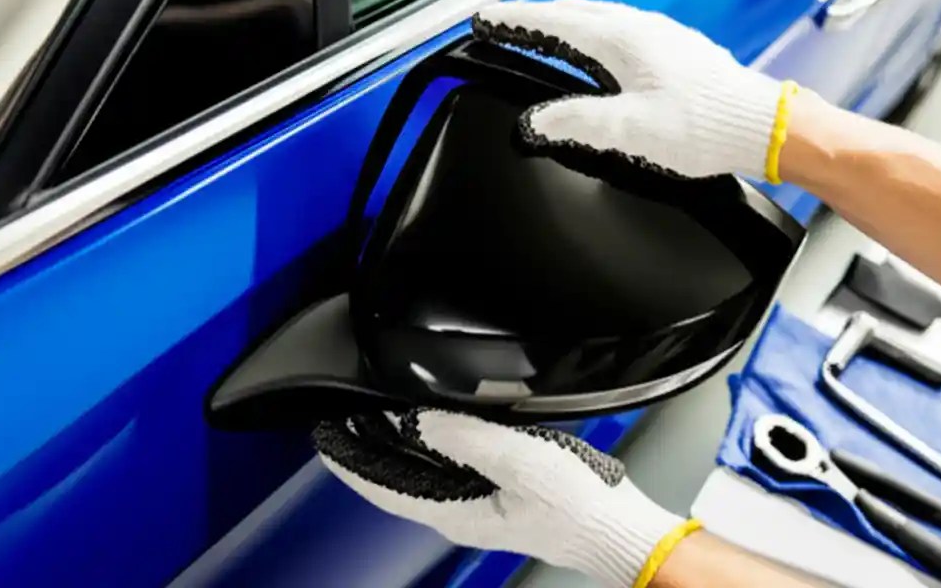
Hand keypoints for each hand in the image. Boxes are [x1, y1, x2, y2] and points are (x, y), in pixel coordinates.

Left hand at [313, 409, 687, 587]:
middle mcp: (459, 510)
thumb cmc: (578, 506)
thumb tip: (420, 420)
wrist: (617, 527)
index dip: (348, 460)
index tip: (322, 437)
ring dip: (394, 442)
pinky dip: (430, 442)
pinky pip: (450, 464)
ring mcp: (479, 502)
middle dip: (365, 447)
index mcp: (454, 511)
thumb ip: (468, 439)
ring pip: (420, 470)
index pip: (382, 486)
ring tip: (372, 414)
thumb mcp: (520, 463)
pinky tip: (435, 423)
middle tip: (340, 416)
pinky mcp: (500, 491)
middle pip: (396, 477)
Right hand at [472, 0, 795, 181]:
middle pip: (574, 15)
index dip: (513, 21)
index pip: (552, 22)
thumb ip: (576, 123)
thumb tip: (535, 122)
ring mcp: (661, 38)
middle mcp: (640, 29)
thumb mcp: (630, 132)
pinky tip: (598, 56)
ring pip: (599, 21)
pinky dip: (593, 36)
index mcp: (621, 40)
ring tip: (541, 36)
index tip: (486, 20)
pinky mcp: (677, 52)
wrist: (763, 127)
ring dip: (565, 25)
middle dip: (534, 19)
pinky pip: (622, 33)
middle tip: (504, 27)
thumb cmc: (705, 127)